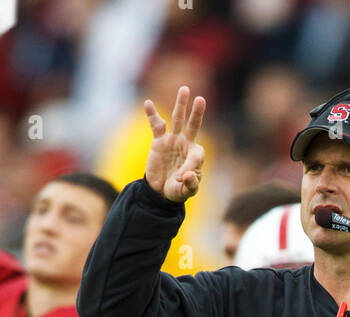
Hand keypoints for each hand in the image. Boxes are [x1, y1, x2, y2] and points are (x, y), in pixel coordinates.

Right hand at [144, 87, 205, 203]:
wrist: (160, 191)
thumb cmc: (177, 191)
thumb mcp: (185, 192)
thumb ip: (190, 184)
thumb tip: (187, 175)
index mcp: (195, 157)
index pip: (197, 154)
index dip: (192, 164)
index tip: (184, 176)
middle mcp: (185, 145)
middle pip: (193, 126)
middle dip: (197, 114)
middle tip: (201, 100)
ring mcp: (172, 140)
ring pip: (177, 120)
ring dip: (181, 105)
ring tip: (184, 90)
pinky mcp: (159, 141)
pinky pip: (156, 126)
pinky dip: (152, 115)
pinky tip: (148, 103)